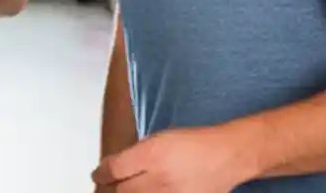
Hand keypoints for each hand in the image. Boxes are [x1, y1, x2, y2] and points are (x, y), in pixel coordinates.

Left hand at [91, 127, 257, 192]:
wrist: (227, 156)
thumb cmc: (195, 143)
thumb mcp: (159, 139)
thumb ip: (135, 154)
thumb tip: (113, 167)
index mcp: (152, 155)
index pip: (113, 170)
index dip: (101, 173)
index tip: (98, 174)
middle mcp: (159, 178)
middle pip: (121, 191)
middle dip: (112, 187)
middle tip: (109, 184)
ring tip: (128, 187)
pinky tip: (148, 191)